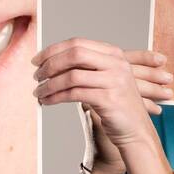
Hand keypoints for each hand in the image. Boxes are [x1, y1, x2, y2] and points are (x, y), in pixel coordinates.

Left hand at [33, 39, 173, 173]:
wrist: (136, 130)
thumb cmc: (116, 106)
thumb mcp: (104, 79)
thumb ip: (86, 68)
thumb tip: (52, 62)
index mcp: (114, 54)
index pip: (78, 43)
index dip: (53, 50)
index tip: (37, 60)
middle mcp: (116, 64)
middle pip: (74, 54)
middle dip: (50, 64)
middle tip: (37, 76)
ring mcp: (114, 81)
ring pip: (72, 76)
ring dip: (49, 85)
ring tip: (39, 93)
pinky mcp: (109, 99)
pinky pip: (74, 94)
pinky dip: (56, 97)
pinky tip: (48, 101)